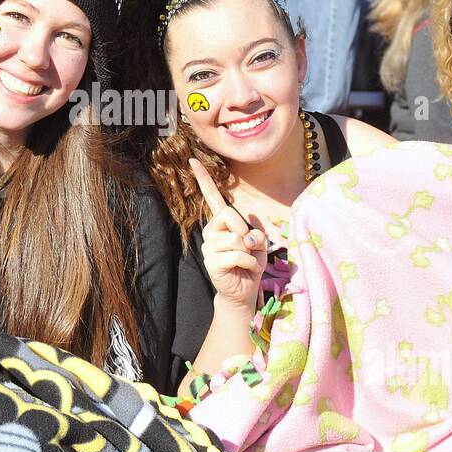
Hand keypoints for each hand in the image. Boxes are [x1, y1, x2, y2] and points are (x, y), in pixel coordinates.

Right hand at [191, 158, 266, 311]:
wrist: (244, 290)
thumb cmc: (251, 262)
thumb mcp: (259, 243)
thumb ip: (254, 232)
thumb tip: (247, 235)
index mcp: (222, 222)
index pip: (212, 197)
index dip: (203, 179)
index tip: (192, 160)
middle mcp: (212, 231)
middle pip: (230, 216)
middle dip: (246, 232)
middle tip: (250, 247)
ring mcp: (210, 246)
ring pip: (236, 239)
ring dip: (250, 252)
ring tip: (246, 261)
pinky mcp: (212, 262)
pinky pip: (238, 255)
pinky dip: (249, 263)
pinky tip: (243, 269)